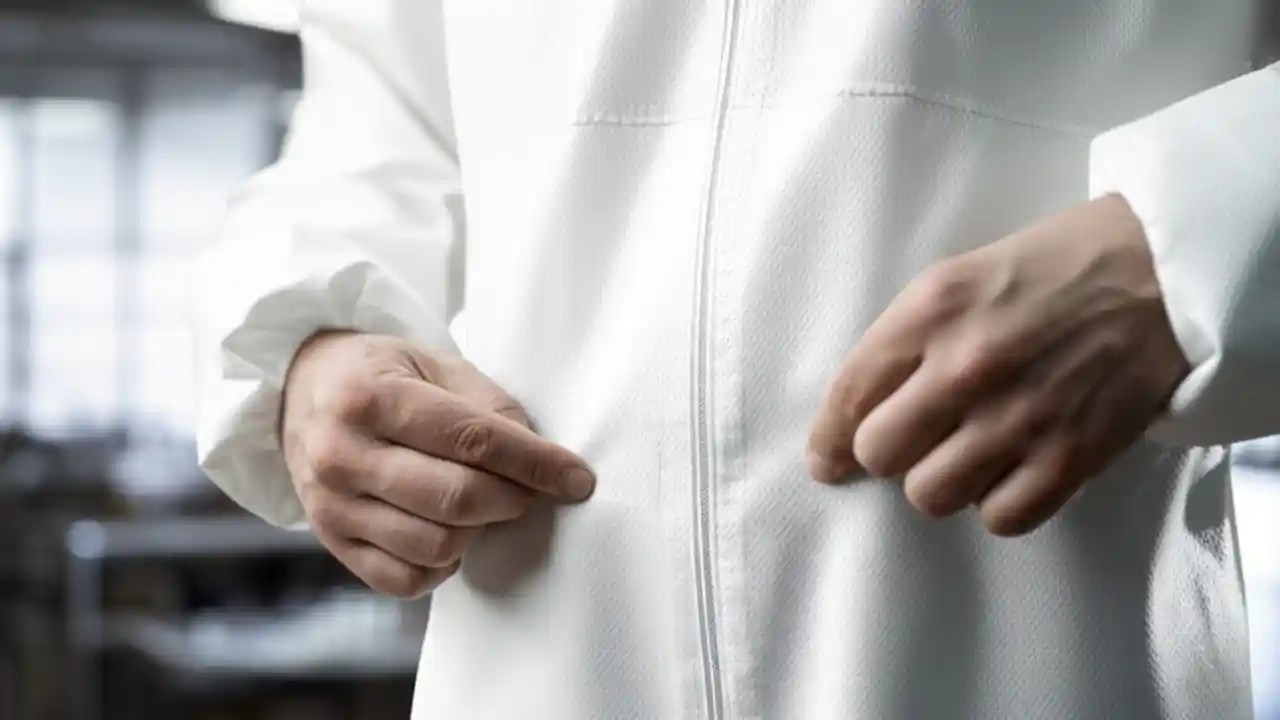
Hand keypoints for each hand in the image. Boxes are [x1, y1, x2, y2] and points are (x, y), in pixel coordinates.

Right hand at [281, 332, 595, 597]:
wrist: (303, 389)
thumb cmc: (383, 375)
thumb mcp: (435, 364)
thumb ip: (489, 408)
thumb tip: (541, 461)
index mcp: (371, 397)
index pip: (472, 440)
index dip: (535, 463)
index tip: (577, 478)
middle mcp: (342, 455)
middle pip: (457, 499)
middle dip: (513, 498)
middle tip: (528, 488)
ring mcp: (332, 506)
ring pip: (435, 546)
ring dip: (478, 531)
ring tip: (482, 503)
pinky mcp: (332, 543)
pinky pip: (405, 581)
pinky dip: (442, 565)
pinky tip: (446, 531)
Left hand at [806, 194, 1189, 535]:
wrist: (1163, 272)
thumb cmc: (1052, 268)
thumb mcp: (957, 277)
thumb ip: (903, 339)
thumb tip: (854, 413)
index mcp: (931, 311)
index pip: (849, 395)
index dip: (828, 438)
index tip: (827, 459)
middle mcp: (967, 366)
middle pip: (879, 453)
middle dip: (886, 453)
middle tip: (912, 440)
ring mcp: (1020, 416)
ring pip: (930, 495)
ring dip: (939, 480)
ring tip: (964, 454)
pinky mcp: (1071, 456)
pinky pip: (1001, 518)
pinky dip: (996, 504)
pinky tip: (1007, 474)